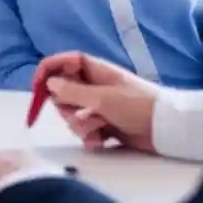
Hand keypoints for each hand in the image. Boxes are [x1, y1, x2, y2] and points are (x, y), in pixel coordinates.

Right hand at [35, 52, 160, 152]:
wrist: (165, 129)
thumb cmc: (137, 105)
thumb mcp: (102, 98)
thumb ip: (73, 92)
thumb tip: (49, 84)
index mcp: (94, 70)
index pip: (63, 62)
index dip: (48, 71)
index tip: (36, 87)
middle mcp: (93, 86)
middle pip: (62, 93)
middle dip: (66, 107)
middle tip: (80, 113)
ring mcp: (98, 106)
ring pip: (71, 115)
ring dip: (81, 125)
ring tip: (99, 128)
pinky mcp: (104, 125)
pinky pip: (84, 131)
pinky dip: (90, 137)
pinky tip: (103, 140)